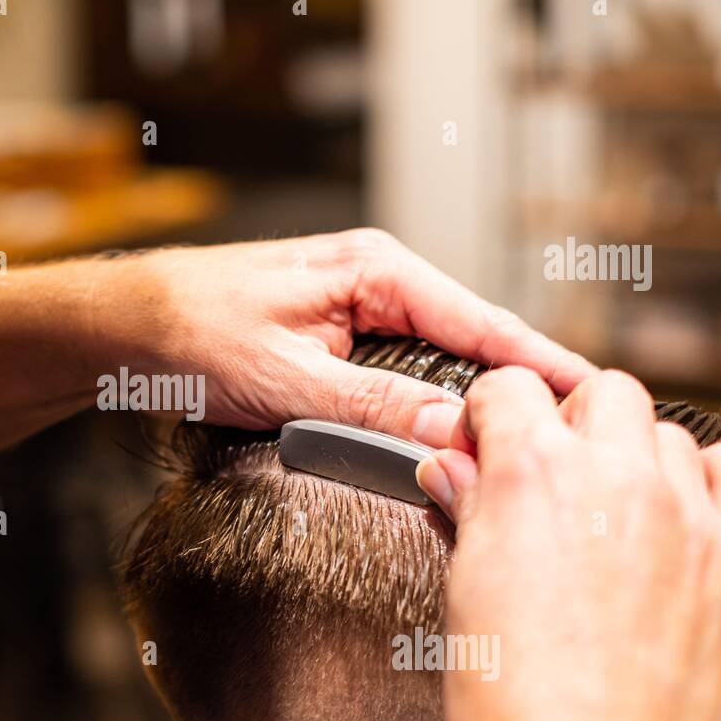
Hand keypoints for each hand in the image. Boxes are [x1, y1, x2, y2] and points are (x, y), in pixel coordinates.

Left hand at [94, 229, 593, 441]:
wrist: (125, 326)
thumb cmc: (191, 333)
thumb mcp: (286, 378)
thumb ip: (373, 405)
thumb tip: (455, 432)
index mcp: (377, 270)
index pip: (484, 321)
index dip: (542, 364)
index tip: (595, 400)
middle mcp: (377, 281)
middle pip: (470, 342)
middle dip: (516, 390)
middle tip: (568, 445)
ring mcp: (358, 308)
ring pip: (436, 363)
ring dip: (470, 403)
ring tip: (524, 449)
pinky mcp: (338, 337)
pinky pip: (401, 374)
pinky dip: (425, 406)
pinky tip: (446, 439)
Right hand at [418, 368, 720, 720]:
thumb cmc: (516, 706)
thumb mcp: (464, 590)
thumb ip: (466, 507)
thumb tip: (450, 468)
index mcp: (532, 475)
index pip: (509, 388)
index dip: (487, 413)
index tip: (482, 441)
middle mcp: (615, 478)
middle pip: (599, 391)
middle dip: (567, 420)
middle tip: (547, 472)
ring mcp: (686, 513)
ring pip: (667, 430)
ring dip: (634, 452)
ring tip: (611, 505)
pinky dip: (712, 475)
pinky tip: (682, 505)